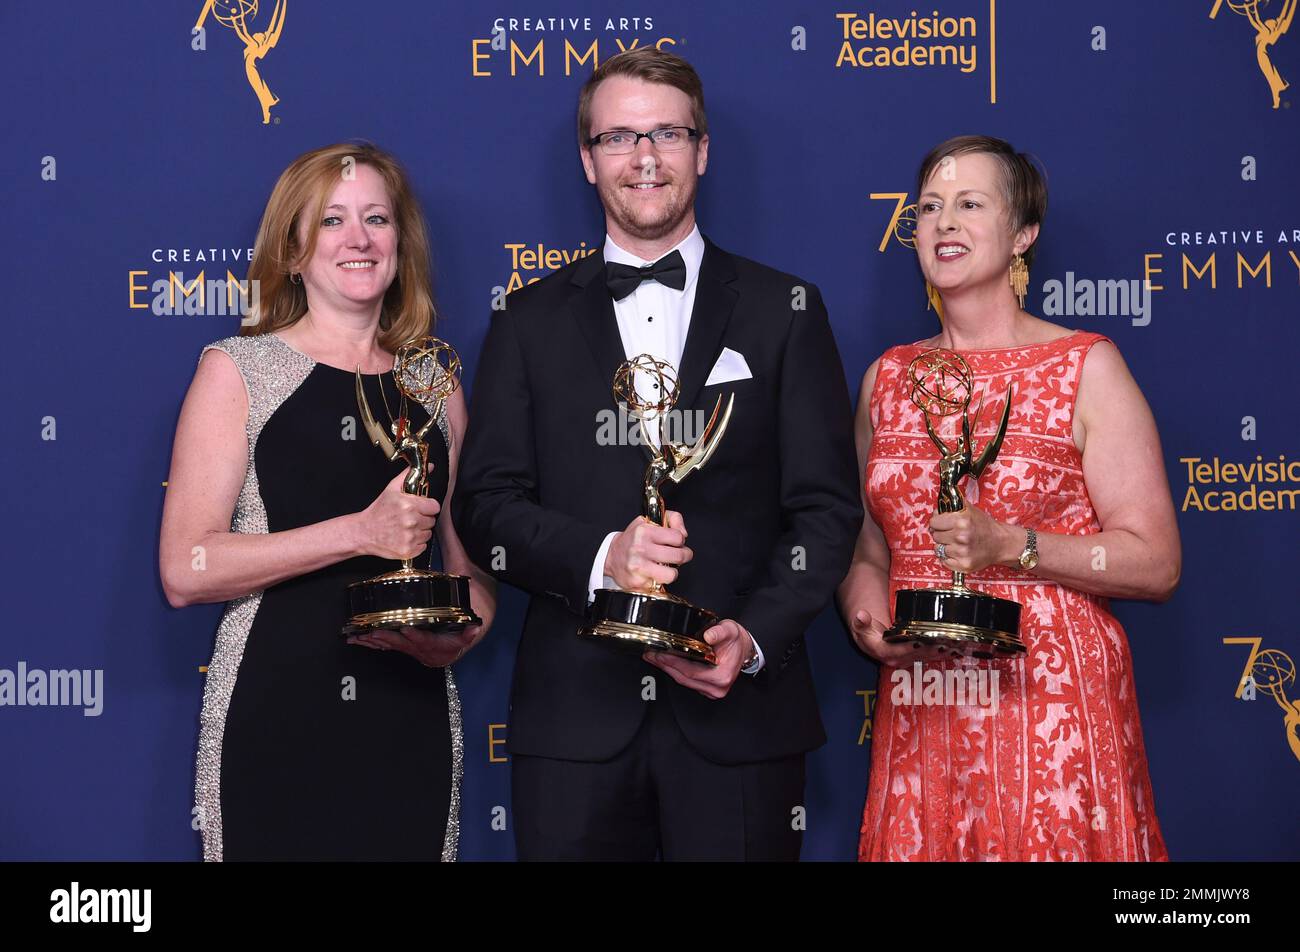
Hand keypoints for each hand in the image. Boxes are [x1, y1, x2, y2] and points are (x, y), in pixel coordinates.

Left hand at [347, 625, 480, 667]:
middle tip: (373, 633)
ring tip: (358, 637)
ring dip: (373, 642)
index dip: (416, 637)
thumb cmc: (458, 638)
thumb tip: (476, 627)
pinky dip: (371, 642)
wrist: (452, 649)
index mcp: (438, 648)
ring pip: (391, 646)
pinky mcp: (402, 648)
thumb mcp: (467, 634)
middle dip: (387, 639)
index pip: (426, 642)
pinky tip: (358, 639)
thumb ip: (470, 632)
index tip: (406, 630)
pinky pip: (385, 646)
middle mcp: (422, 652)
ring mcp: (410, 651)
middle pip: (403, 645)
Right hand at [356, 466, 440, 560]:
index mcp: (409, 505)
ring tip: (406, 528)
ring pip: (428, 534)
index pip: (435, 507)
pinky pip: (423, 546)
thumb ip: (410, 476)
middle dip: (423, 519)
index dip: (428, 507)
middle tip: (409, 518)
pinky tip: (404, 538)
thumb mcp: (392, 489)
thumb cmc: (378, 511)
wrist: (363, 532)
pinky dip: (416, 544)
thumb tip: (430, 466)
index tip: (421, 508)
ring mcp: (410, 538)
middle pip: (432, 521)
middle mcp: (411, 522)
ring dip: (420, 531)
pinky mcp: (408, 550)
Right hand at [605, 511, 691, 590]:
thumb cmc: (633, 539)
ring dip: (672, 572)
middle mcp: (640, 548)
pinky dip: (659, 581)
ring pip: (672, 574)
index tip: (675, 542)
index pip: (678, 537)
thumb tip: (684, 533)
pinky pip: (660, 585)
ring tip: (666, 567)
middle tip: (678, 556)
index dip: (680, 540)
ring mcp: (639, 567)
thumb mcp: (649, 521)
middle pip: (678, 556)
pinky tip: (653, 574)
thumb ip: (672, 518)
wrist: (612, 557)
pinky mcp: (638, 582)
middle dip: (683, 556)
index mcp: (644, 531)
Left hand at [642, 619, 751, 699]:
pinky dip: (676, 672)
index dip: (673, 663)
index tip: (659, 654)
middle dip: (665, 666)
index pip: (691, 671)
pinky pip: (688, 682)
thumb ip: (719, 632)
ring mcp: (711, 690)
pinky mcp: (707, 689)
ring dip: (668, 669)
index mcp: (721, 676)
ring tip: (654, 658)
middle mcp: (716, 687)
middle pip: (684, 678)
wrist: (745, 649)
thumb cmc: (736, 641)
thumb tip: (708, 635)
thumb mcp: (730, 630)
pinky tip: (667, 663)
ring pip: (684, 681)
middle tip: (651, 655)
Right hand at [849, 607, 946, 665]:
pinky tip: (956, 651)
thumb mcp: (860, 626)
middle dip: (931, 650)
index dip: (909, 648)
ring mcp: (907, 659)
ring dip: (941, 653)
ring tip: (955, 647)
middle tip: (944, 643)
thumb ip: (861, 622)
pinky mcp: (915, 657)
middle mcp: (897, 659)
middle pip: (917, 655)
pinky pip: (931, 656)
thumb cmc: (867, 632)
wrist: (870, 639)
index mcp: (884, 652)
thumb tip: (861, 615)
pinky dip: (944, 654)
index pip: (898, 651)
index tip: (919, 642)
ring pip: (926, 657)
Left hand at [928, 504, 1018, 574]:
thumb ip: (951, 507)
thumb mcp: (970, 510)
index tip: (942, 524)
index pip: (934, 522)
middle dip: (941, 534)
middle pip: (935, 535)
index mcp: (962, 521)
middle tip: (952, 534)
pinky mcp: (963, 565)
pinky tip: (958, 552)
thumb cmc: (984, 526)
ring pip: (938, 549)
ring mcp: (962, 552)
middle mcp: (961, 537)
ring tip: (957, 543)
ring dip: (945, 546)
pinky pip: (943, 561)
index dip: (937, 522)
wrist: (1000, 543)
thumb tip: (936, 511)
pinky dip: (948, 557)